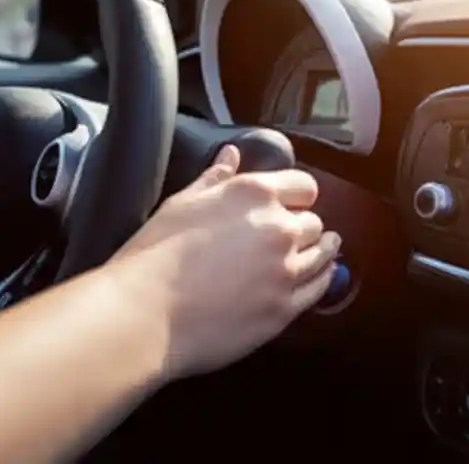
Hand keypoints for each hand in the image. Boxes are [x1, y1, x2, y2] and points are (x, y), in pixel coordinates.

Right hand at [108, 145, 340, 380]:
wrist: (146, 313)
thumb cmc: (154, 255)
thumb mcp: (181, 204)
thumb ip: (215, 179)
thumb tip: (231, 156)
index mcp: (254, 194)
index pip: (303, 185)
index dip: (298, 194)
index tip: (292, 203)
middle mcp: (278, 228)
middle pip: (313, 222)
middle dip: (303, 226)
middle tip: (292, 235)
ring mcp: (285, 271)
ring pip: (323, 255)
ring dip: (321, 251)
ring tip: (322, 251)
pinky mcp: (284, 309)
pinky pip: (318, 289)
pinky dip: (321, 280)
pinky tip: (319, 278)